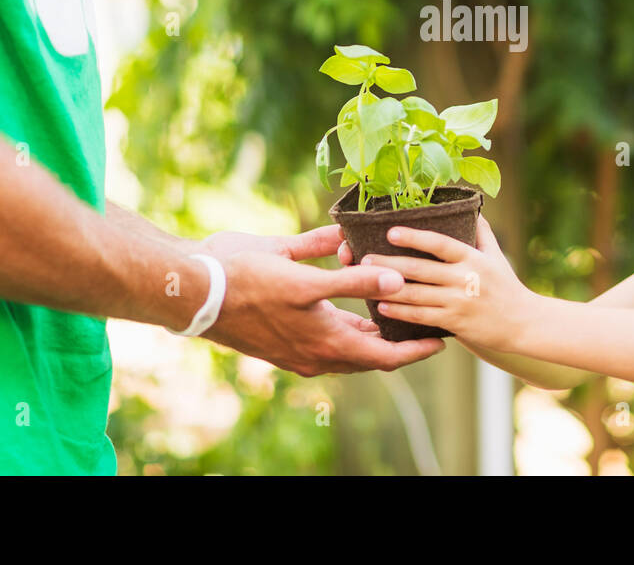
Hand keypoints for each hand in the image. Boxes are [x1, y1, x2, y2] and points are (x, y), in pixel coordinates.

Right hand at [200, 223, 445, 375]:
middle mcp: (312, 354)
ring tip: (396, 312)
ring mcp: (295, 350)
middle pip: (368, 354)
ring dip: (370, 331)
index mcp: (323, 343)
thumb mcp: (302, 275)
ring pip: (346, 346)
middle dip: (396, 338)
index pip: (384, 357)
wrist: (192, 291)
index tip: (441, 341)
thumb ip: (351, 280)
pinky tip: (354, 305)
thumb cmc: (244, 278)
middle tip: (423, 320)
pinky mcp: (281, 340)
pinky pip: (326, 339)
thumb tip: (395, 281)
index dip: (415, 350)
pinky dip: (346, 325)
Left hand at [349, 215, 534, 351]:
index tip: (390, 231)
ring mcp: (459, 302)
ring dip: (389, 288)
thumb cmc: (507, 286)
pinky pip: (423, 317)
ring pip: (417, 295)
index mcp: (472, 258)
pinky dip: (401, 313)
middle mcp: (464, 278)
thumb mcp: (497, 256)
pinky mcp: (456, 323)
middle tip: (365, 257)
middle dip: (391, 263)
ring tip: (366, 282)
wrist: (524, 323)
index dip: (415, 237)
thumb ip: (482, 233)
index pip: (440, 243)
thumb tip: (472, 208)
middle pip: (421, 269)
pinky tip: (383, 307)